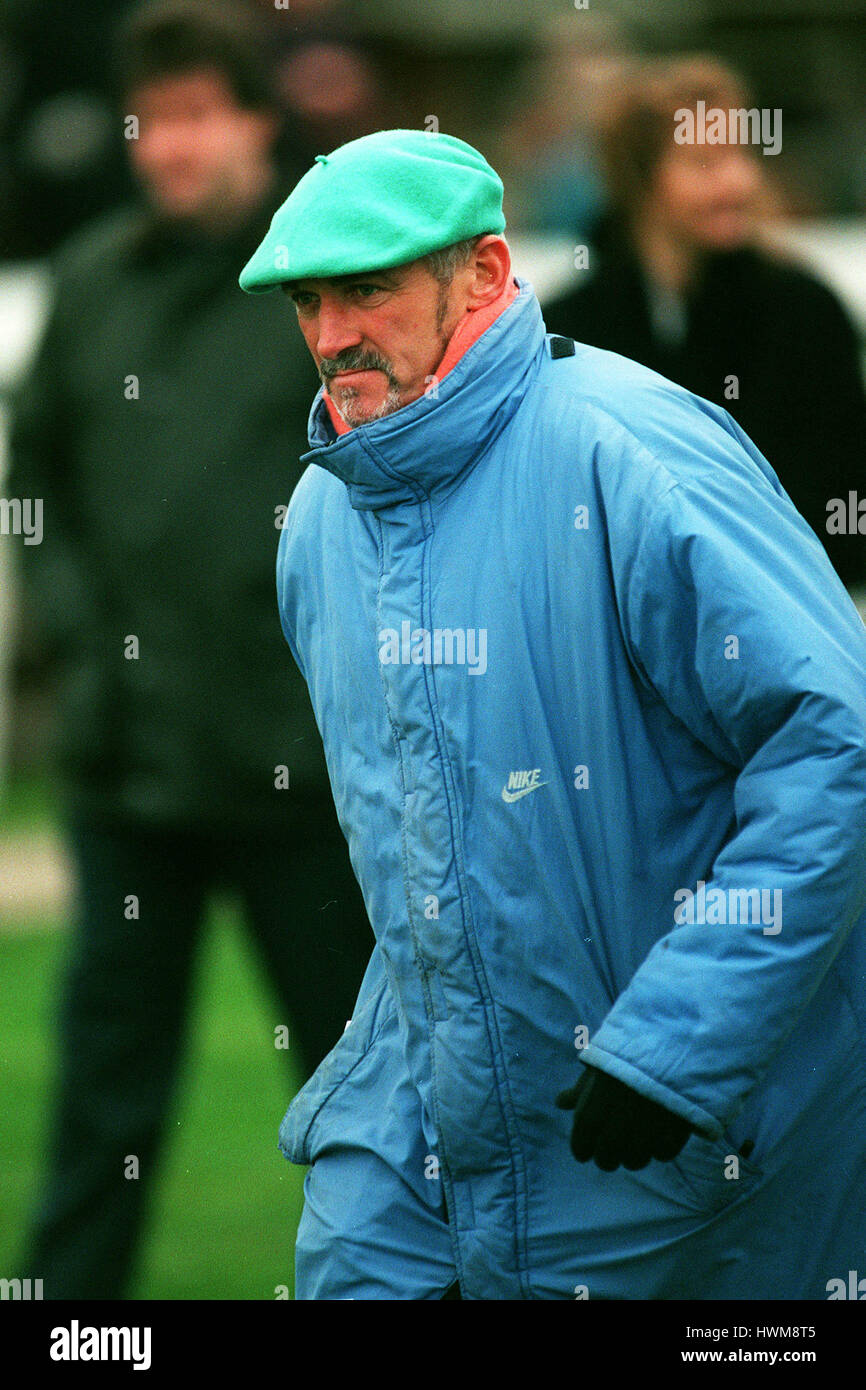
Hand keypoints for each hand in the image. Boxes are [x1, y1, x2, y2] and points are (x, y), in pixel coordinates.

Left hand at [556, 1066, 693, 1171]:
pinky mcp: (674, 1134)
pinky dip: (658, 1149)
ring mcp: (646, 1133)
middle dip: (607, 1157)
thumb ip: (580, 1090)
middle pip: (608, 1160)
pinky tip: (657, 1138)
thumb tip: (561, 1103)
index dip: (583, 1149)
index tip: (586, 1152)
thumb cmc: (626, 1053)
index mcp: (591, 1112)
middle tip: (612, 1150)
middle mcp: (616, 1128)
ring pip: (635, 1161)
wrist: (667, 1043)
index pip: (582, 1146)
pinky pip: (662, 1154)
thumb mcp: (598, 1066)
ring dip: (633, 1155)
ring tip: (635, 1143)